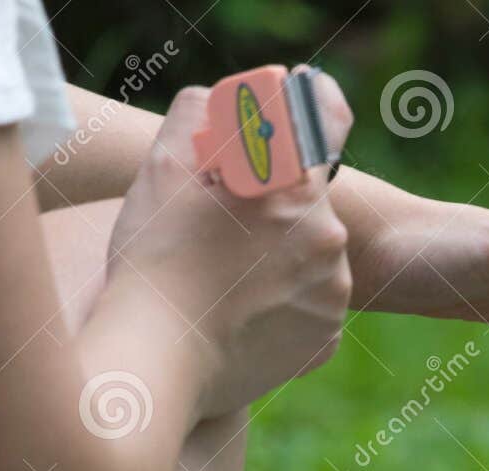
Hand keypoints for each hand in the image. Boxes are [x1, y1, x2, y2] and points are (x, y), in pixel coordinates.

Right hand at [104, 71, 354, 417]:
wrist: (156, 360)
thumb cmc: (155, 261)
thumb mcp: (164, 168)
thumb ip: (198, 114)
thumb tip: (220, 100)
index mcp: (299, 192)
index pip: (325, 124)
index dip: (316, 103)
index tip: (309, 93)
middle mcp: (331, 243)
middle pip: (309, 205)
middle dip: (275, 206)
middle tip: (224, 225)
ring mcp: (332, 298)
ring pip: (311, 260)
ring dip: (280, 261)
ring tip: (226, 278)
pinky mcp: (324, 342)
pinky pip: (310, 311)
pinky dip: (283, 309)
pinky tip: (242, 315)